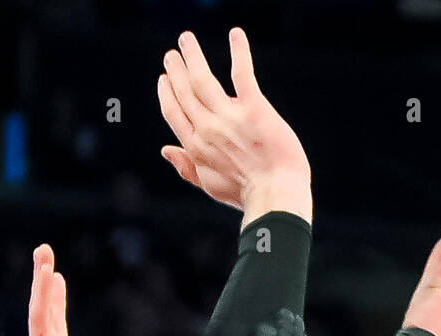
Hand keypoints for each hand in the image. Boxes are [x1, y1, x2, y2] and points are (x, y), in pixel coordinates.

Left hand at [25, 244, 94, 335]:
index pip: (40, 316)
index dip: (42, 292)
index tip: (46, 266)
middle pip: (40, 308)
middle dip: (41, 279)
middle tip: (44, 250)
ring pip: (47, 311)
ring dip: (47, 286)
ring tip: (48, 261)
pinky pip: (56, 321)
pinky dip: (56, 301)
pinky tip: (58, 286)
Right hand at [157, 28, 311, 224]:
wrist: (276, 195)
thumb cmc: (246, 194)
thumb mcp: (210, 185)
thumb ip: (186, 167)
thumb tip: (165, 150)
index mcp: (195, 147)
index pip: (174, 112)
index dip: (167, 93)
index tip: (164, 78)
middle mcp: (208, 129)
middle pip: (185, 92)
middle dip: (176, 69)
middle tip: (173, 54)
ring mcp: (229, 118)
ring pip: (202, 79)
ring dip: (193, 56)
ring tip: (186, 40)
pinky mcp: (254, 109)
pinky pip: (242, 74)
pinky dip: (239, 51)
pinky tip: (235, 35)